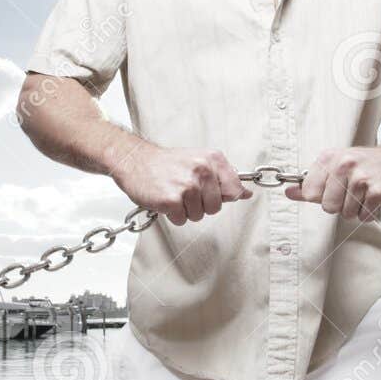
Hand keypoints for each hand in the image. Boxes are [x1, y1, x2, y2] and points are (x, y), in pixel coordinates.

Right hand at [110, 143, 251, 225]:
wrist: (134, 161)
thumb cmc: (166, 163)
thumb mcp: (199, 160)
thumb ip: (223, 177)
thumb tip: (246, 193)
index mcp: (212, 159)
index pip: (235, 189)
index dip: (224, 197)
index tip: (212, 193)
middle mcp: (202, 171)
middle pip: (216, 207)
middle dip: (201, 205)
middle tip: (185, 192)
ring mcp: (187, 186)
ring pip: (198, 215)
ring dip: (185, 210)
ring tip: (174, 193)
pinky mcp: (172, 200)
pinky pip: (182, 220)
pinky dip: (172, 215)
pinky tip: (165, 200)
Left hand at [285, 141, 380, 221]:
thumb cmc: (369, 163)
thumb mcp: (337, 165)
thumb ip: (312, 182)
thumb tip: (289, 192)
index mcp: (330, 158)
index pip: (310, 193)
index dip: (322, 197)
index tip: (335, 189)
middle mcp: (344, 165)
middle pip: (328, 207)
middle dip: (342, 205)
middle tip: (355, 192)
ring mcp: (361, 178)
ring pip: (347, 214)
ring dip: (358, 209)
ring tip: (368, 193)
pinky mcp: (378, 191)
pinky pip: (364, 217)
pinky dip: (371, 212)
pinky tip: (378, 197)